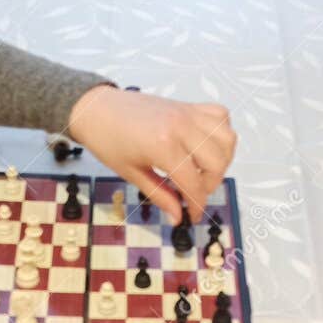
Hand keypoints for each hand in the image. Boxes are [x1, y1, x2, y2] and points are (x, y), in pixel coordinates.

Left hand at [66, 85, 236, 222]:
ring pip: (226, 138)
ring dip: (221, 160)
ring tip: (202, 170)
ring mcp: (187, 113)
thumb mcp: (131, 173)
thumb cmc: (108, 139)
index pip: (194, 183)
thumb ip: (160, 195)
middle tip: (193, 193)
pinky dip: (220, 132)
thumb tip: (177, 216)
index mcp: (164, 146)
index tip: (192, 215)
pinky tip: (205, 145)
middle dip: (210, 185)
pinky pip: (220, 116)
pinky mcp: (188, 106)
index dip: (196, 205)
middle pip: (217, 163)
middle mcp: (181, 127)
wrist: (96, 109)